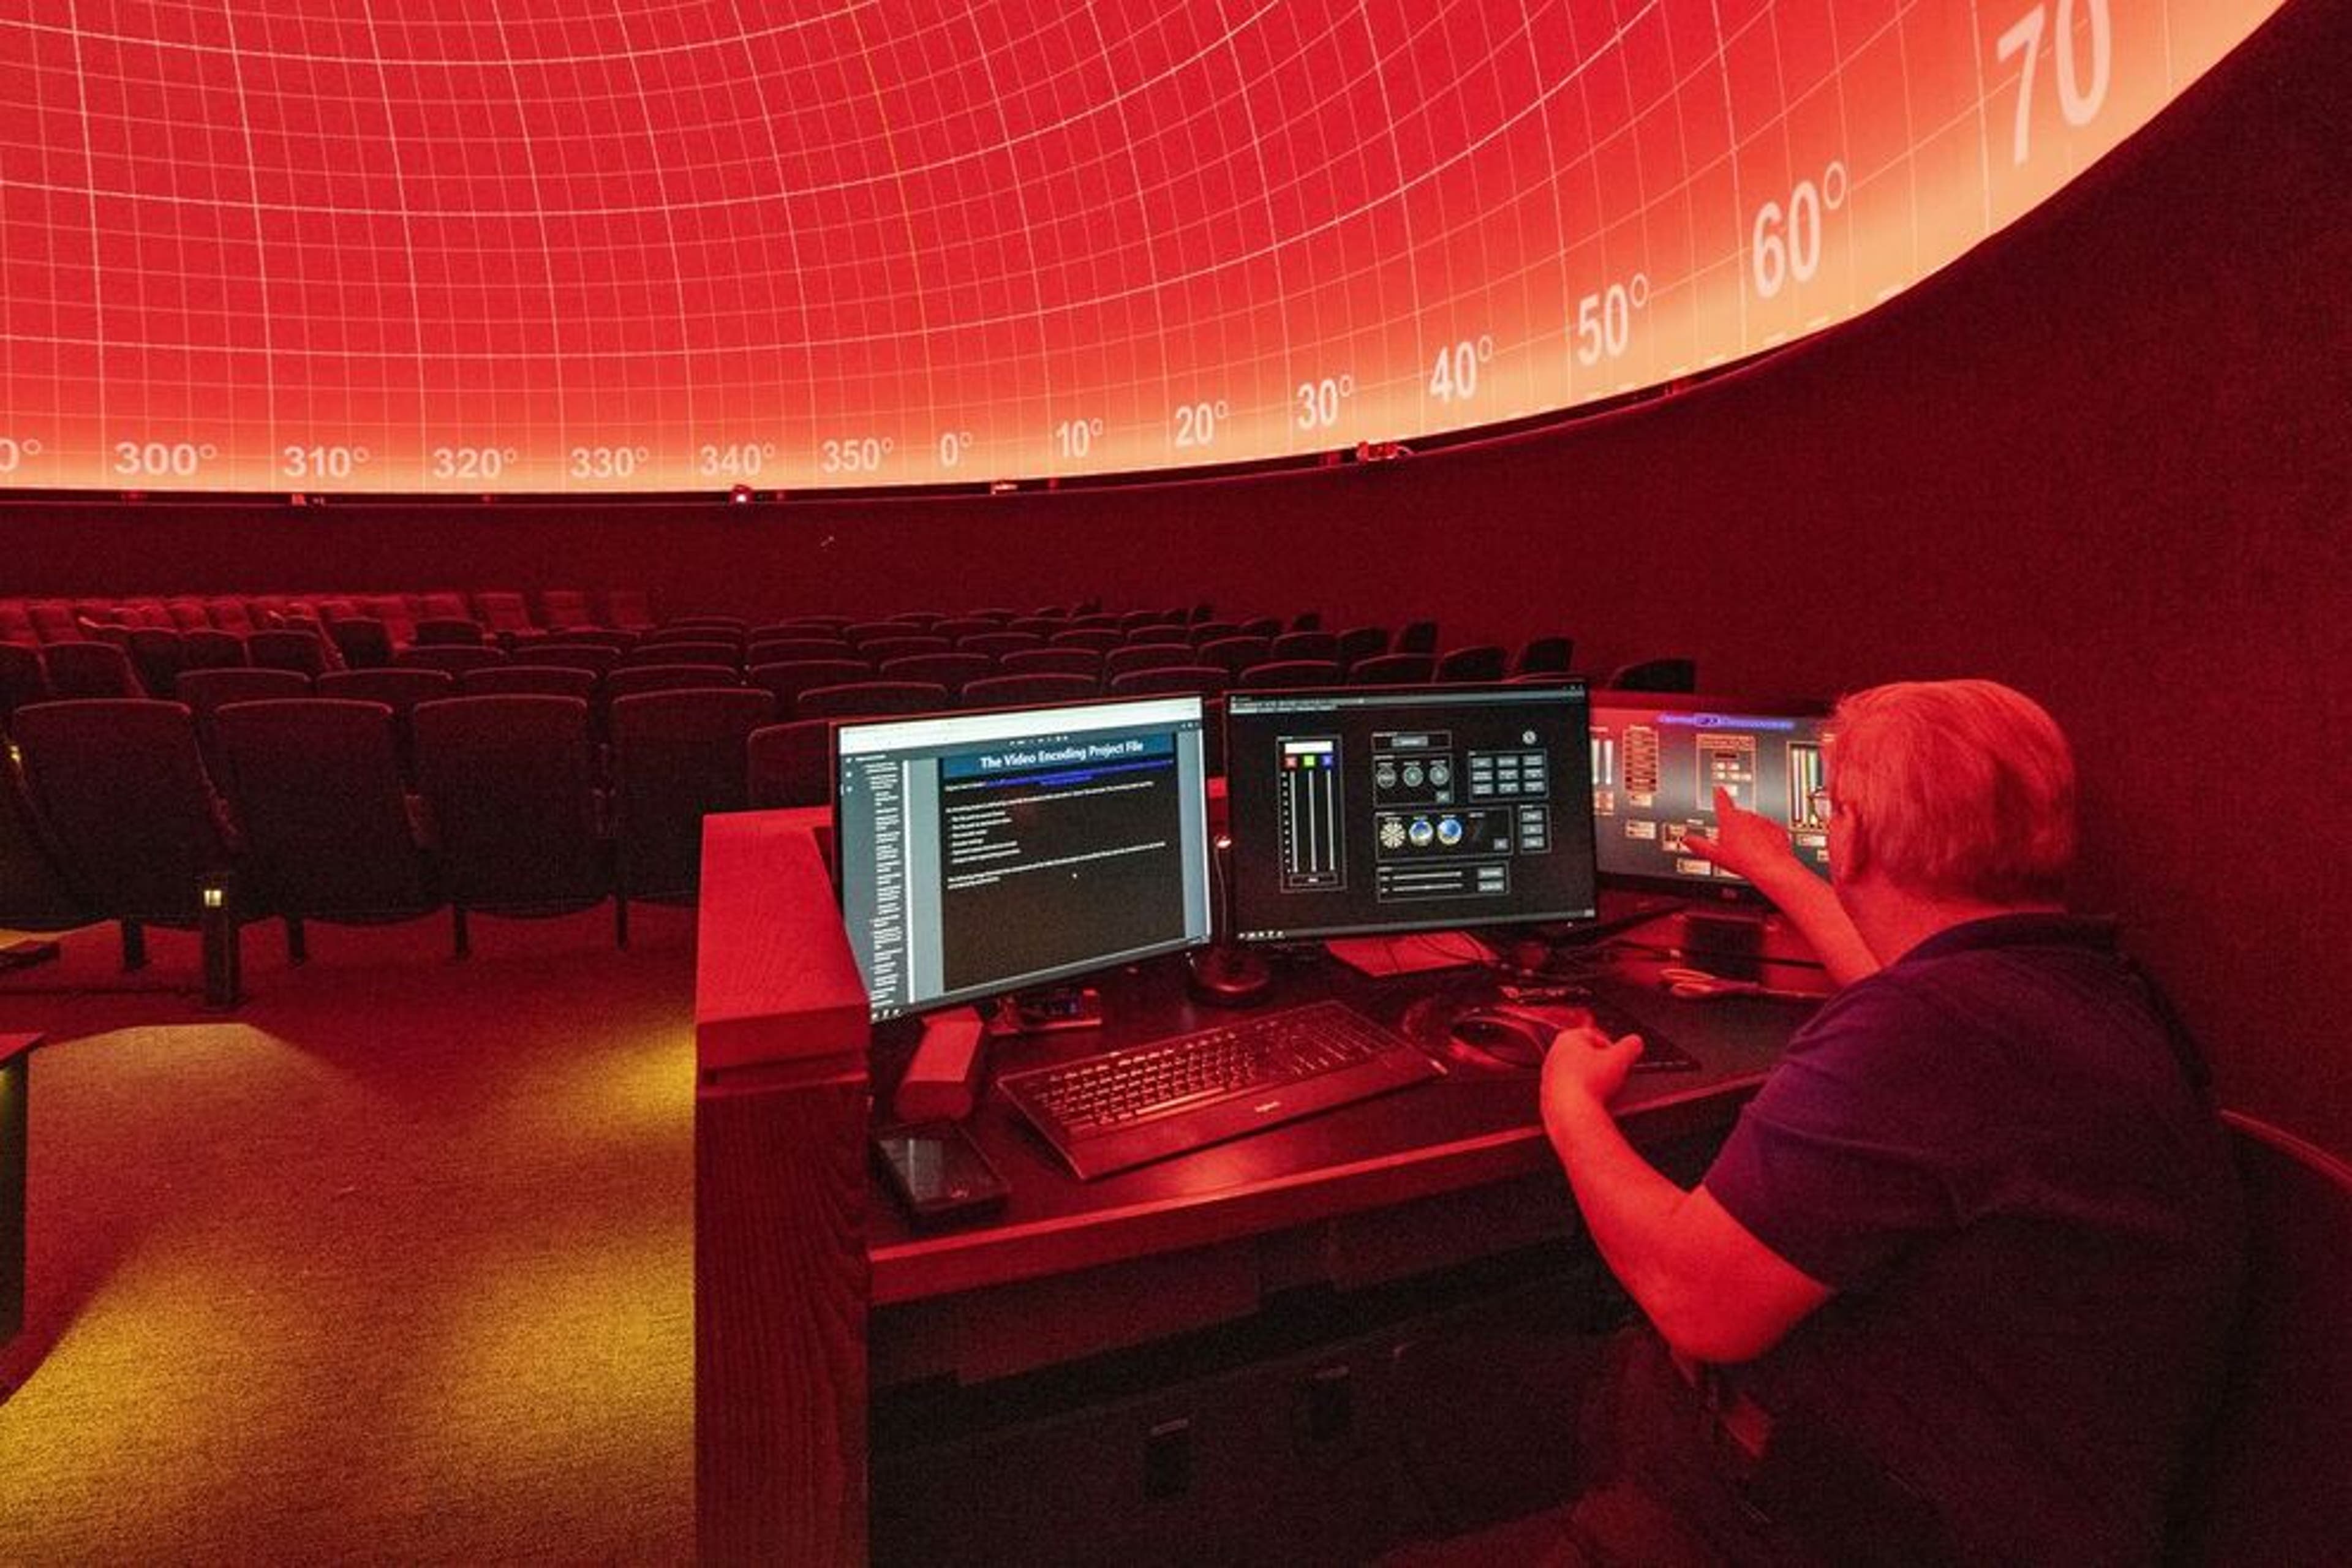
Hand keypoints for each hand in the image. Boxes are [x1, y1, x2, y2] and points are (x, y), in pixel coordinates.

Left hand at [1540, 1022, 1645, 1118]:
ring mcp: (1548, 1073)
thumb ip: (1631, 1045)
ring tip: (1604, 1090)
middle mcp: (1554, 1053)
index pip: (1595, 1036)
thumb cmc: (1592, 1082)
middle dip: (1601, 1064)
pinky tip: (1590, 1100)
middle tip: (1613, 1075)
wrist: (1571, 1112)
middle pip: (1584, 1054)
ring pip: (1576, 1072)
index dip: (1612, 1048)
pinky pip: (1569, 1089)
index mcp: (1569, 1038)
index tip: (1620, 1060)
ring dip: (1591, 1079)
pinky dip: (1580, 1092)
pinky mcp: (1547, 1092)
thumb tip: (1635, 1041)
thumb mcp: (1621, 1059)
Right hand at [1681, 785, 1797, 885]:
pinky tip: (1763, 851)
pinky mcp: (1776, 828)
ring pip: (1755, 823)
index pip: (1722, 801)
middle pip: (1738, 815)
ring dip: (1752, 832)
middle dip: (1736, 825)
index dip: (1719, 794)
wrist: (1771, 867)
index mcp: (1730, 820)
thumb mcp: (1716, 855)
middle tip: (1734, 844)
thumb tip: (1687, 839)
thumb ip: (1700, 845)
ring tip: (1750, 850)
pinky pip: (1769, 830)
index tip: (1719, 788)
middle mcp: (1747, 816)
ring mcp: (1763, 821)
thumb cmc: (1743, 861)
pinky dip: (1766, 837)